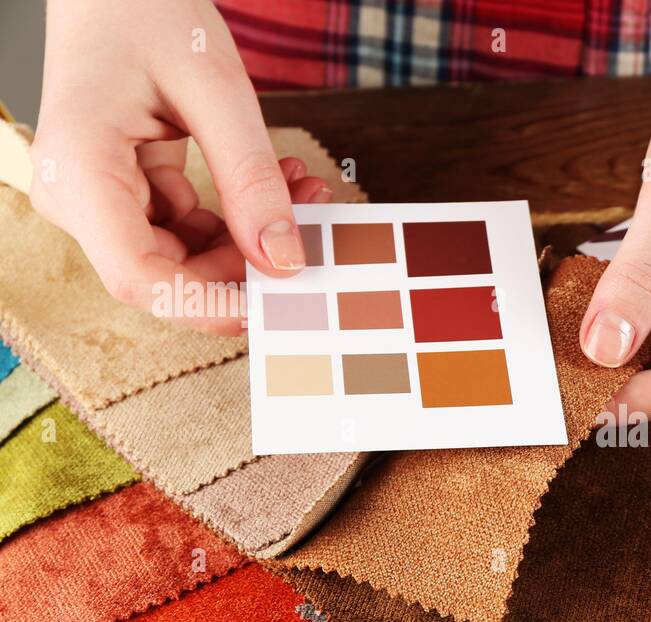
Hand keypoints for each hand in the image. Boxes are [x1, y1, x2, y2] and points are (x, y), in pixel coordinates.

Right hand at [30, 0, 330, 333]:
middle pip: (167, 274)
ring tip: (305, 189)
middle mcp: (79, 196)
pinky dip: (238, 216)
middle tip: (314, 224)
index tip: (277, 303)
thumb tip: (284, 260)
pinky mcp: (126, 192)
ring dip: (252, 238)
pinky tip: (280, 182)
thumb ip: (250, 179)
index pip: (140, 277)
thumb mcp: (214, 88)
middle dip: (247, 264)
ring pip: (185, 258)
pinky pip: (187, 229)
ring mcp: (100, 198)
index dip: (209, 306)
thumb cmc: (145, 10)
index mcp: (80, 171)